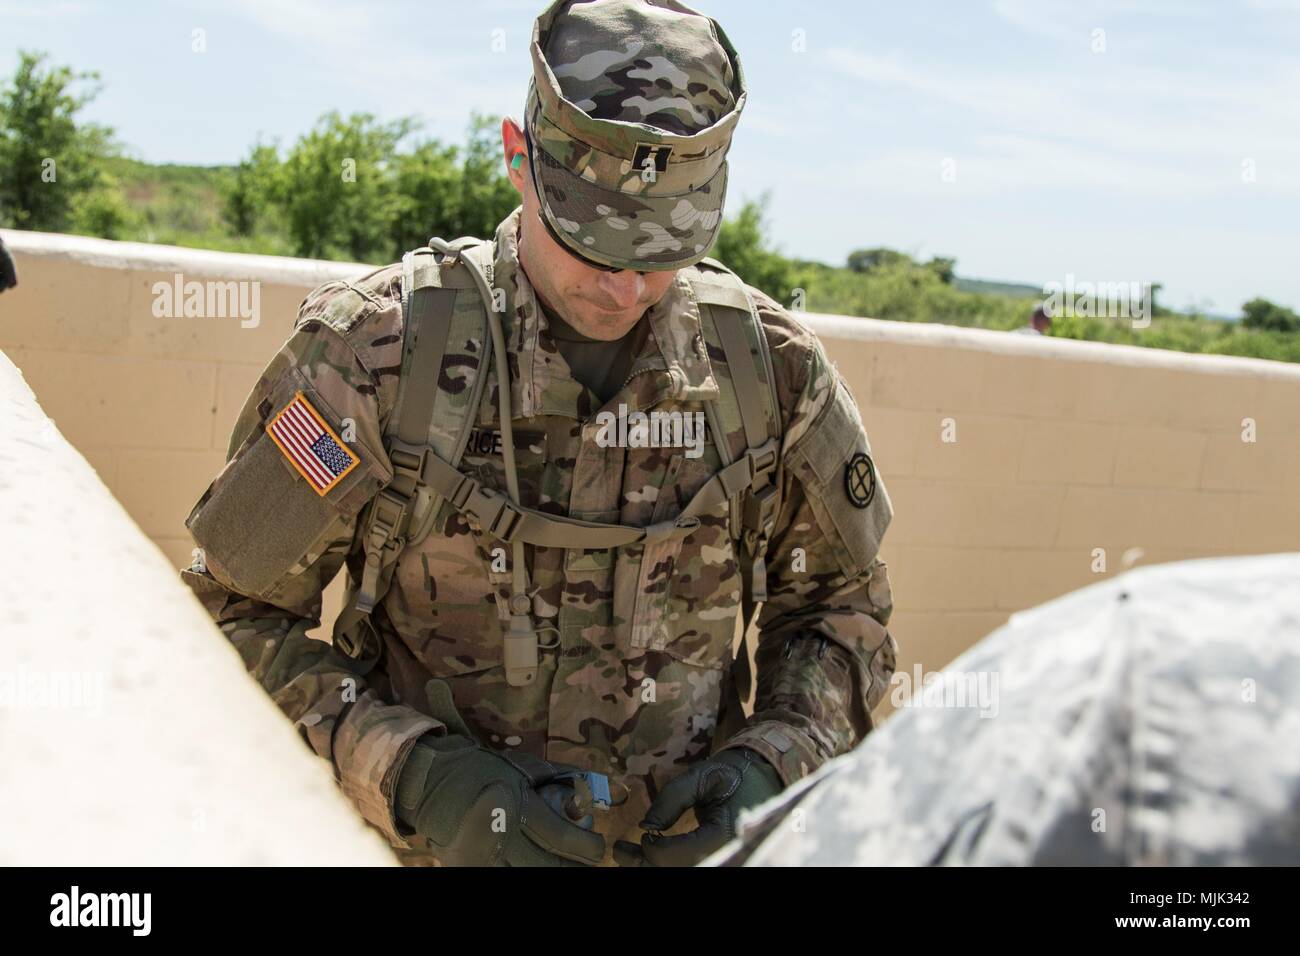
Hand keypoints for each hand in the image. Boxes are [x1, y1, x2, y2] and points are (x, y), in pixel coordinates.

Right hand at [395, 734, 605, 865]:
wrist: (431, 783)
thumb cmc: (482, 770)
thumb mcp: (523, 768)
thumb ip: (559, 780)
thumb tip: (596, 793)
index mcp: (515, 805)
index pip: (562, 837)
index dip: (587, 846)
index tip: (598, 846)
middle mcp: (499, 834)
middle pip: (547, 865)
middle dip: (572, 866)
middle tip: (584, 861)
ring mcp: (480, 856)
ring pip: (525, 875)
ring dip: (549, 870)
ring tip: (561, 862)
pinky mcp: (466, 868)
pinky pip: (501, 874)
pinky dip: (520, 869)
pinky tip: (531, 861)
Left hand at [613, 748, 781, 866]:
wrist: (765, 777)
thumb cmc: (733, 773)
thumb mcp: (701, 776)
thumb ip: (671, 799)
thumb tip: (646, 826)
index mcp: (723, 834)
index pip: (678, 855)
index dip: (653, 850)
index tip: (641, 834)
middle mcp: (727, 852)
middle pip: (678, 870)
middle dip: (645, 864)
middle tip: (620, 851)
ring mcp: (727, 856)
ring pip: (684, 871)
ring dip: (655, 865)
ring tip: (631, 854)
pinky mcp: (723, 856)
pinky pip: (693, 864)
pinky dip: (670, 862)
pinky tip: (654, 854)